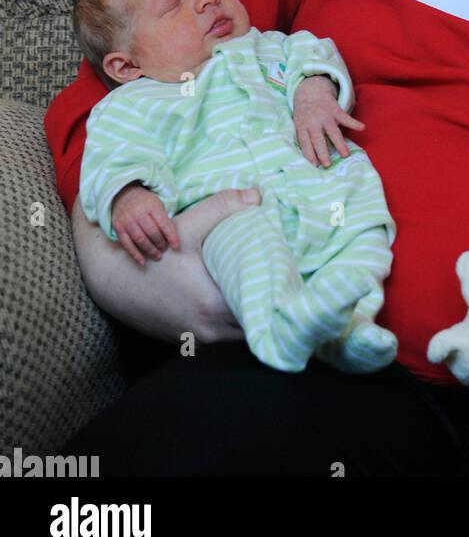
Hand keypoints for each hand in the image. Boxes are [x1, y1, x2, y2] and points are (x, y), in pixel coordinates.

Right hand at [74, 188, 261, 342]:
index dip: (276, 295)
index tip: (288, 280)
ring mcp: (195, 339)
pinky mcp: (185, 341)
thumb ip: (222, 208)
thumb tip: (257, 194)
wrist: (112, 281)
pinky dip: (228, 323)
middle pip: (252, 325)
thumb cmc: (152, 256)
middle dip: (265, 306)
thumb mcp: (186, 228)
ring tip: (260, 289)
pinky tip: (234, 301)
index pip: (261, 310)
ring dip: (247, 315)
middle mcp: (207, 331)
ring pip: (235, 334)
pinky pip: (218, 337)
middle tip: (279, 282)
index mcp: (214, 306)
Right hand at [111, 181, 180, 265]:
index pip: (164, 223)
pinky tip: (142, 261)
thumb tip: (172, 238)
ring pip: (140, 240)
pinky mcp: (118, 228)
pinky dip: (135, 255)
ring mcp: (127, 221)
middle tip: (164, 249)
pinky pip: (127, 244)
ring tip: (157, 256)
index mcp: (152, 205)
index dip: (171, 236)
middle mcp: (138, 213)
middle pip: (152, 233)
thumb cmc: (144, 202)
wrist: (122, 194)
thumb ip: (164, 219)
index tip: (176, 246)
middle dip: (160, 244)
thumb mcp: (157, 204)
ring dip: (150, 250)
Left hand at [294, 76, 364, 166]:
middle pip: (318, 139)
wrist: (310, 91)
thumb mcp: (299, 124)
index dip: (309, 154)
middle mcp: (314, 122)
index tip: (315, 165)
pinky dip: (354, 123)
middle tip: (327, 164)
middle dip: (322, 152)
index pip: (305, 143)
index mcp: (303, 127)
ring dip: (339, 143)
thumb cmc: (305, 113)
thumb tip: (311, 159)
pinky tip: (362, 127)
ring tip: (345, 154)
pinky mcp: (335, 110)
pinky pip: (345, 118)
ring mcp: (325, 116)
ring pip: (333, 132)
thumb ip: (304, 138)